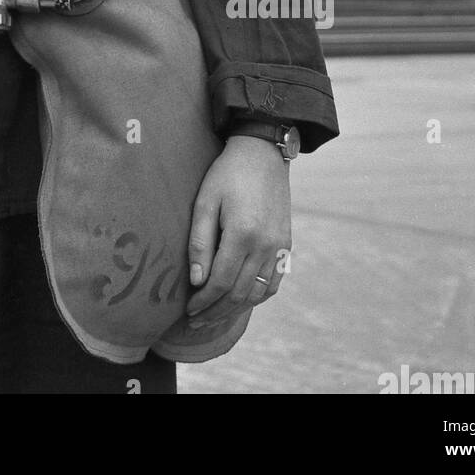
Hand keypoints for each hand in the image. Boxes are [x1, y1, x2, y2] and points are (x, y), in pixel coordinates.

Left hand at [185, 136, 291, 326]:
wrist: (262, 154)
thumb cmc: (227, 174)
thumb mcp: (204, 201)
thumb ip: (200, 242)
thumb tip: (197, 281)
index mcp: (243, 234)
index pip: (221, 282)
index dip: (204, 301)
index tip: (188, 309)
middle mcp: (265, 245)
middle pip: (240, 293)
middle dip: (216, 311)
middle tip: (196, 320)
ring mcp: (279, 247)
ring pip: (258, 293)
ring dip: (235, 309)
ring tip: (214, 315)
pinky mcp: (286, 244)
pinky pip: (274, 283)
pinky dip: (257, 298)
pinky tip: (241, 301)